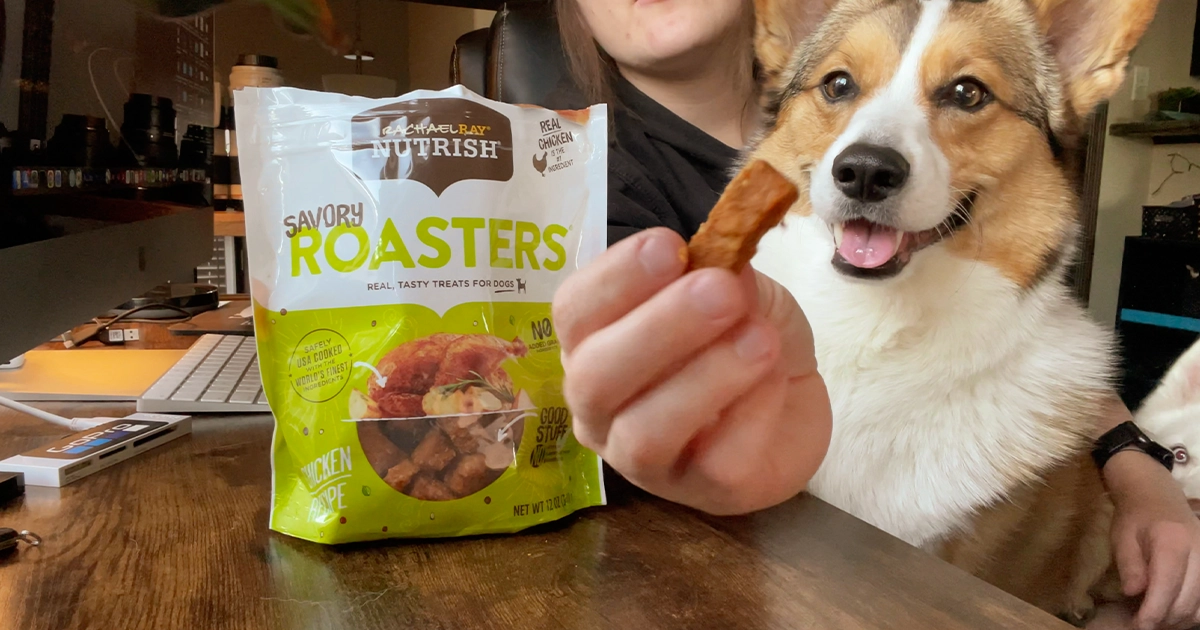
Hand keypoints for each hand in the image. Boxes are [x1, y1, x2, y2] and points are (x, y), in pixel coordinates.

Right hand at [553, 227, 831, 514]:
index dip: (614, 278)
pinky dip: (751, 414)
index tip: (669, 246)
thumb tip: (718, 259)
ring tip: (760, 340)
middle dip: (658, 329)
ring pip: (645, 434)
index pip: (573, 312)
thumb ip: (720, 272)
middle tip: (720, 291)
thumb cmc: (741, 332)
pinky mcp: (702, 491)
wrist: (793, 396)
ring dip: (705, 379)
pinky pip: (715, 462)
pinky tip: (778, 381)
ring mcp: (643, 459)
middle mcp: (600, 406)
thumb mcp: (736, 286)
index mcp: (594, 341)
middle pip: (595, 378)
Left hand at [1107, 451, 1199, 629]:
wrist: (1157, 496)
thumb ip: (1130, 565)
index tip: (1139, 625)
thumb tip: (1135, 594)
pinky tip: (1174, 612)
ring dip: (1179, 619)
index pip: (1167, 585)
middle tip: (1142, 625)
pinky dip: (1192, 612)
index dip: (1153, 612)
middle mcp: (1199, 552)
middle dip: (1164, 620)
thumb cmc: (1135, 517)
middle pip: (1187, 601)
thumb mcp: (1122, 537)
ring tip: (1156, 619)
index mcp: (1172, 541)